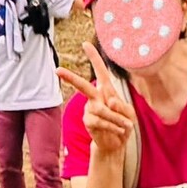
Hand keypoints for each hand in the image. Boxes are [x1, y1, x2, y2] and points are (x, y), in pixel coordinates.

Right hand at [57, 43, 137, 157]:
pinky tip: (119, 130)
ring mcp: (90, 110)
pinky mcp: (88, 122)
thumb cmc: (124, 124)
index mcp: (106, 90)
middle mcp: (95, 97)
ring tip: (125, 126)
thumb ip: (121, 106)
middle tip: (57, 70)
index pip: (100, 71)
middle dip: (70, 78)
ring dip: (116, 119)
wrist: (117, 143)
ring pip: (100, 110)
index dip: (94, 57)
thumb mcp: (129, 113)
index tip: (85, 44)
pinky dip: (112, 126)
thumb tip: (109, 102)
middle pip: (83, 86)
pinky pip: (99, 121)